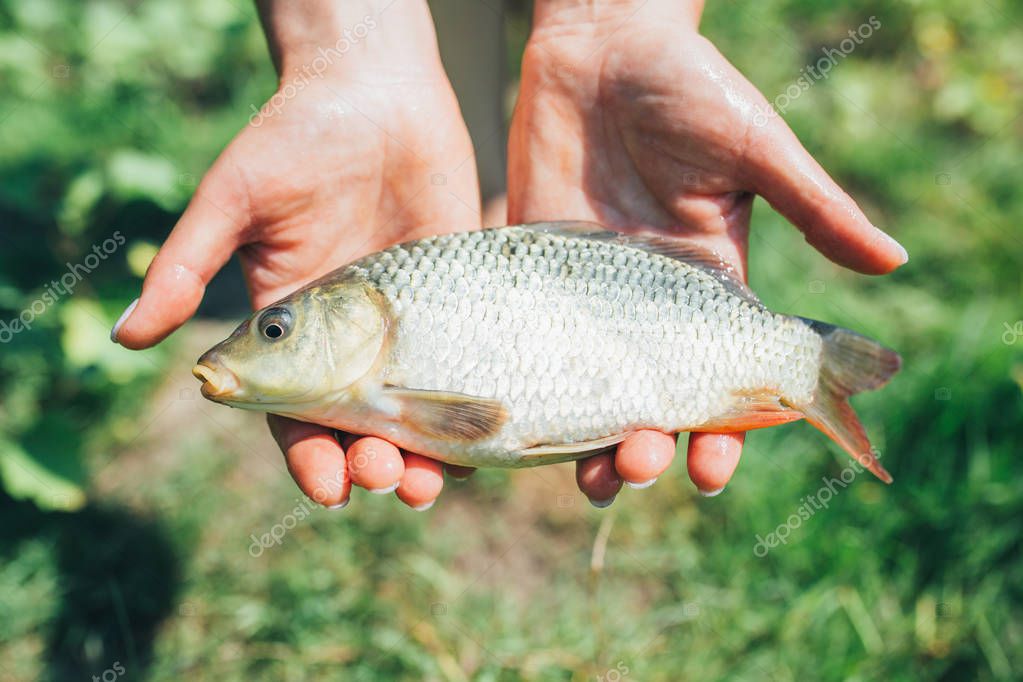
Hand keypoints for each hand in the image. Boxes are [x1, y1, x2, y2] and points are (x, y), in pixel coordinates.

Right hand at [112, 0, 482, 508]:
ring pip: (418, 409)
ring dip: (426, 452)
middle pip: (362, 425)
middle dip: (373, 462)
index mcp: (292, 331)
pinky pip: (468, 363)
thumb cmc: (292, 141)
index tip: (329, 488)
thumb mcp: (234, 201)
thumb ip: (189, 267)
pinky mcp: (457, 299)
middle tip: (388, 480)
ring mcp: (409, 325)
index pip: (297, 412)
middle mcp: (351, 341)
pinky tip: (490, 432)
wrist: (373, 91)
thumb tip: (124, 339)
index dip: (310, 455)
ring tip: (434, 481)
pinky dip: (475, 404)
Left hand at [508, 0, 906, 500]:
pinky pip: (528, 342)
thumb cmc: (690, 86)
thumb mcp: (754, 149)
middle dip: (649, 447)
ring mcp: (586, 294)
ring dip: (589, 439)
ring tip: (589, 478)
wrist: (603, 44)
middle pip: (651, 400)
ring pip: (587, 389)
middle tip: (636, 468)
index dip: (722, 430)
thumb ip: (813, 207)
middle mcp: (647, 306)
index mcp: (710, 286)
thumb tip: (894, 262)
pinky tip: (517, 424)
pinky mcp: (534, 272)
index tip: (710, 469)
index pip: (720, 378)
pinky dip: (525, 387)